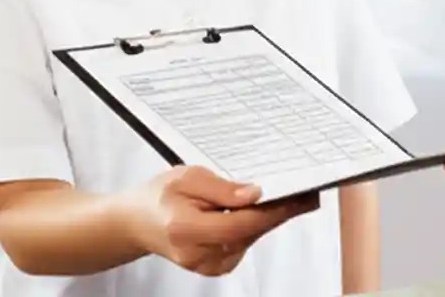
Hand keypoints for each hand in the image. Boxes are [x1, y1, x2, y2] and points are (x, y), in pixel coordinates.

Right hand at [122, 166, 317, 276]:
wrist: (139, 222)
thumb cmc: (160, 196)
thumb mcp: (186, 177)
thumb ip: (221, 187)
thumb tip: (255, 194)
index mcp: (186, 229)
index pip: (240, 223)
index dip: (273, 210)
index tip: (300, 198)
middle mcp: (198, 253)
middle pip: (251, 232)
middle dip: (278, 212)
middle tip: (305, 193)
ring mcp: (208, 265)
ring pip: (251, 238)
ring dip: (267, 218)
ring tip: (286, 197)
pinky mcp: (216, 267)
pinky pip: (244, 243)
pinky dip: (254, 227)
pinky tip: (257, 211)